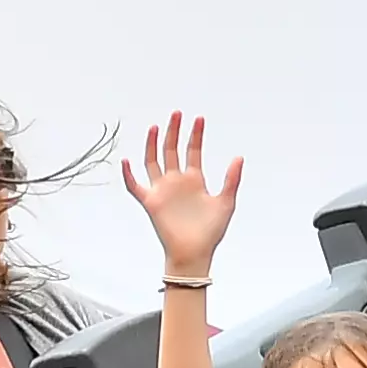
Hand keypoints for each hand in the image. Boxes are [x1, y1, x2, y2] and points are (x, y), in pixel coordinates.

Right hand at [122, 112, 243, 279]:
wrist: (195, 253)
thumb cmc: (211, 232)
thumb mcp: (226, 202)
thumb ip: (231, 180)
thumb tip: (239, 157)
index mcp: (195, 180)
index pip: (193, 151)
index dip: (196, 135)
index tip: (199, 119)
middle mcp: (177, 181)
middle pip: (172, 150)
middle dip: (174, 131)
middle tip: (177, 114)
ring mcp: (162, 190)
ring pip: (153, 161)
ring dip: (152, 145)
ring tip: (155, 127)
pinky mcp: (151, 202)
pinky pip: (135, 186)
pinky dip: (129, 175)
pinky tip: (127, 161)